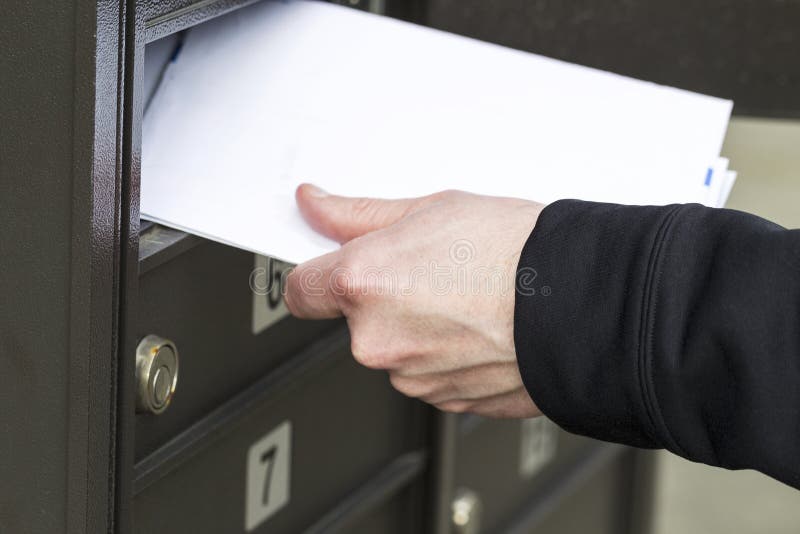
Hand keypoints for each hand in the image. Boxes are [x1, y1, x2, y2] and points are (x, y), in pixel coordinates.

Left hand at [284, 184, 543, 417]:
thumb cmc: (517, 252)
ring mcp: (411, 377)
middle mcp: (377, 339)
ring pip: (394, 350)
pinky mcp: (444, 401)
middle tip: (427, 269)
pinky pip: (428, 374)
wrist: (583, 304)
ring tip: (463, 297)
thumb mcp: (431, 209)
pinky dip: (444, 355)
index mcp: (363, 284)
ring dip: (415, 329)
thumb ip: (358, 215)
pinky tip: (477, 326)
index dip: (316, 276)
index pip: (301, 289)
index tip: (329, 266)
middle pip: (353, 320)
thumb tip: (315, 206)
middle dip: (379, 298)